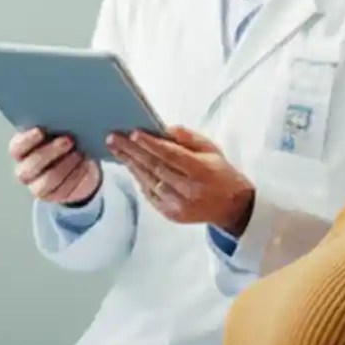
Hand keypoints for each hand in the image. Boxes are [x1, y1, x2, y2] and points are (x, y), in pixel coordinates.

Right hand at [8, 127, 101, 204]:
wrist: (79, 164)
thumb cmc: (64, 141)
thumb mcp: (57, 131)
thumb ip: (53, 125)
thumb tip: (61, 116)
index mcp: (20, 150)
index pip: (16, 147)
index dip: (27, 140)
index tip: (41, 130)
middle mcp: (25, 170)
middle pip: (30, 166)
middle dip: (50, 153)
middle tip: (68, 140)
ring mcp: (37, 186)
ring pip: (48, 180)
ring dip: (65, 166)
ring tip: (79, 154)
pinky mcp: (53, 197)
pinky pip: (64, 190)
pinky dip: (76, 176)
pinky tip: (84, 165)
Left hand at [108, 127, 254, 236]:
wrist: (232, 207)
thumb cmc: (220, 173)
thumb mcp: (212, 150)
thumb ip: (189, 138)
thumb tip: (165, 129)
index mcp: (202, 171)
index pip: (171, 156)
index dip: (151, 144)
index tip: (132, 133)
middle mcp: (189, 190)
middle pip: (155, 167)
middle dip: (132, 151)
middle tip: (113, 138)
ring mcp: (179, 205)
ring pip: (148, 181)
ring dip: (130, 164)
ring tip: (116, 149)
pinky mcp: (171, 215)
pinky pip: (149, 194)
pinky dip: (138, 179)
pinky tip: (129, 166)